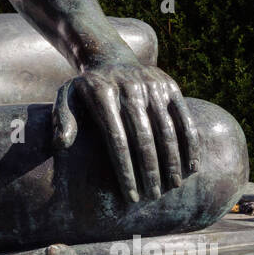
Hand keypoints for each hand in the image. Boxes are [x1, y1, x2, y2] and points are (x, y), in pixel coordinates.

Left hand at [52, 59, 199, 202]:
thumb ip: (63, 118)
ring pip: (167, 129)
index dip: (124, 170)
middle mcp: (129, 88)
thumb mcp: (66, 96)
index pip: (116, 139)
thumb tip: (62, 144)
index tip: (130, 196)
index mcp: (102, 94)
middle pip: (143, 137)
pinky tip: (192, 166)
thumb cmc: (86, 89)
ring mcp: (152, 85)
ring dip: (172, 161)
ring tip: (172, 186)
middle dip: (149, 171)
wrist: (110, 57)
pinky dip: (191, 142)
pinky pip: (184, 117)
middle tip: (153, 196)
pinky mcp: (170, 85)